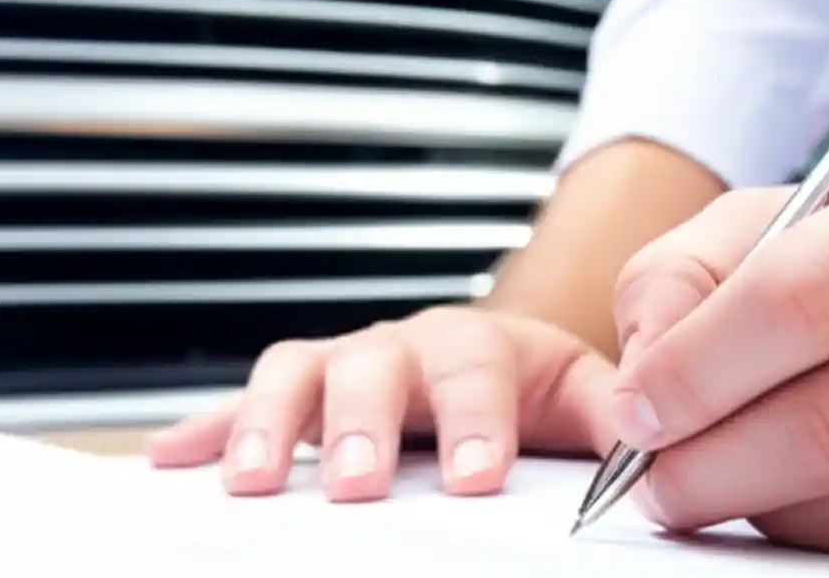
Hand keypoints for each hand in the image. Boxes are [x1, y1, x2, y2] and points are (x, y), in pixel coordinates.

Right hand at [147, 305, 615, 501]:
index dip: (476, 419)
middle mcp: (400, 347)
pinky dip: (206, 428)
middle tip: (356, 481)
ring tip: (250, 479)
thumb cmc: (524, 388)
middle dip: (361, 424)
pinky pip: (241, 402)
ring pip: (295, 372)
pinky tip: (170, 458)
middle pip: (373, 367)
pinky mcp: (299, 393)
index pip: (477, 369)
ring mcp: (341, 366)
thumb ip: (610, 415)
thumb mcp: (577, 398)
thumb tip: (657, 437)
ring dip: (267, 422)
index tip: (478, 474)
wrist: (477, 361)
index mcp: (478, 346)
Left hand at [610, 147, 828, 556]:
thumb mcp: (746, 226)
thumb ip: (675, 282)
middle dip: (717, 464)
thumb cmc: (827, 247)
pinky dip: (821, 524)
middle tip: (655, 481)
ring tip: (705, 482)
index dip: (697, 372)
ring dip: (764, 503)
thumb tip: (641, 384)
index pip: (801, 300)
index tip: (635, 415)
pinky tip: (778, 492)